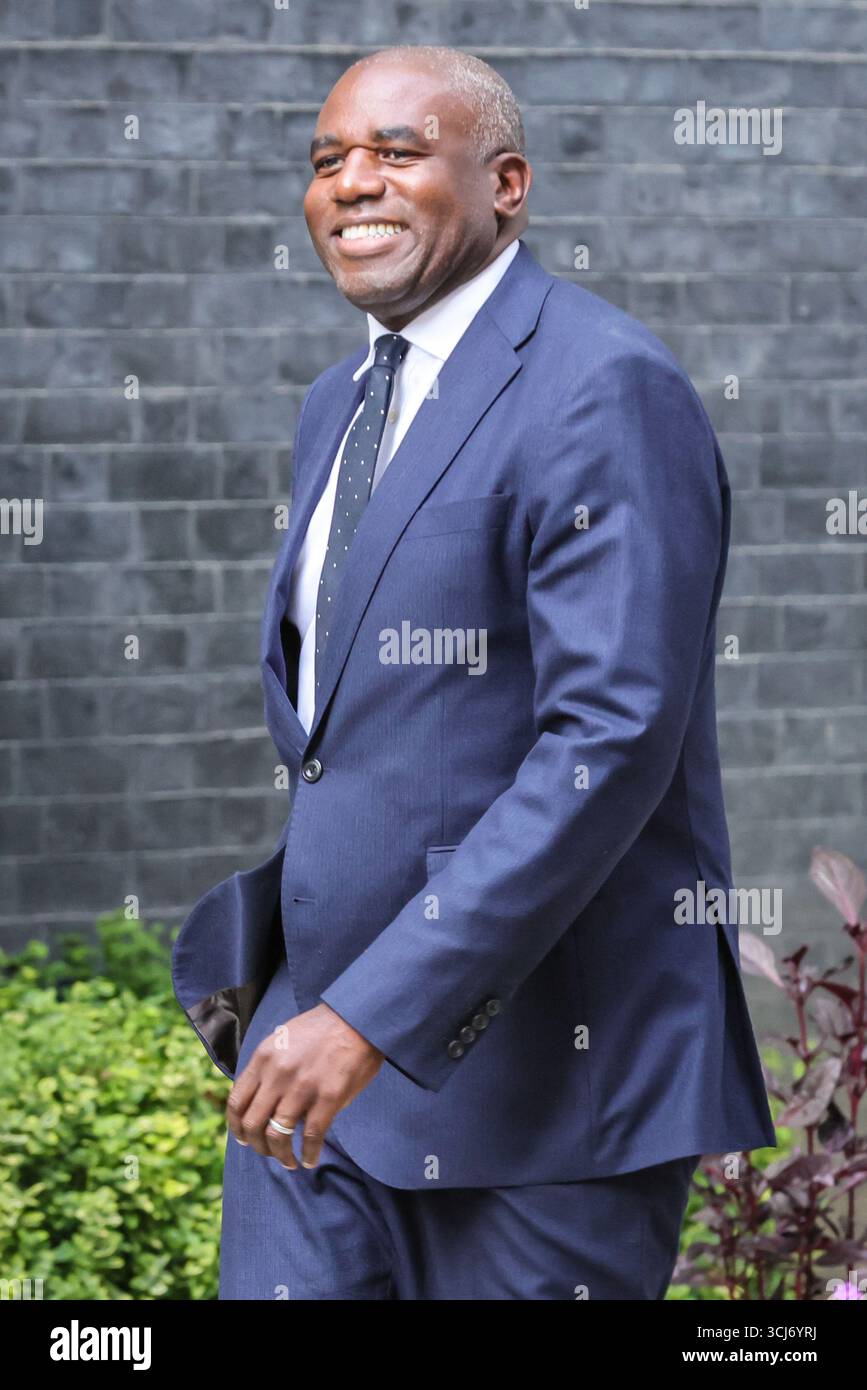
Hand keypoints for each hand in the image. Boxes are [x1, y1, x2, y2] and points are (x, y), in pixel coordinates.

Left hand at [225, 1003, 383, 1169]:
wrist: (358, 1017)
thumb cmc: (323, 1028)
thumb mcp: (283, 1037)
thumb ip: (270, 1066)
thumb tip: (264, 1099)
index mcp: (263, 1057)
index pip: (236, 1101)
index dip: (236, 1126)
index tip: (243, 1138)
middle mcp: (277, 1074)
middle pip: (252, 1124)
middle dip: (257, 1146)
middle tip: (268, 1152)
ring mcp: (302, 1087)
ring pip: (277, 1135)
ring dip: (280, 1155)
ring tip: (288, 1162)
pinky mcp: (328, 1097)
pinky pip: (310, 1136)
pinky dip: (308, 1154)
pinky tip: (310, 1160)